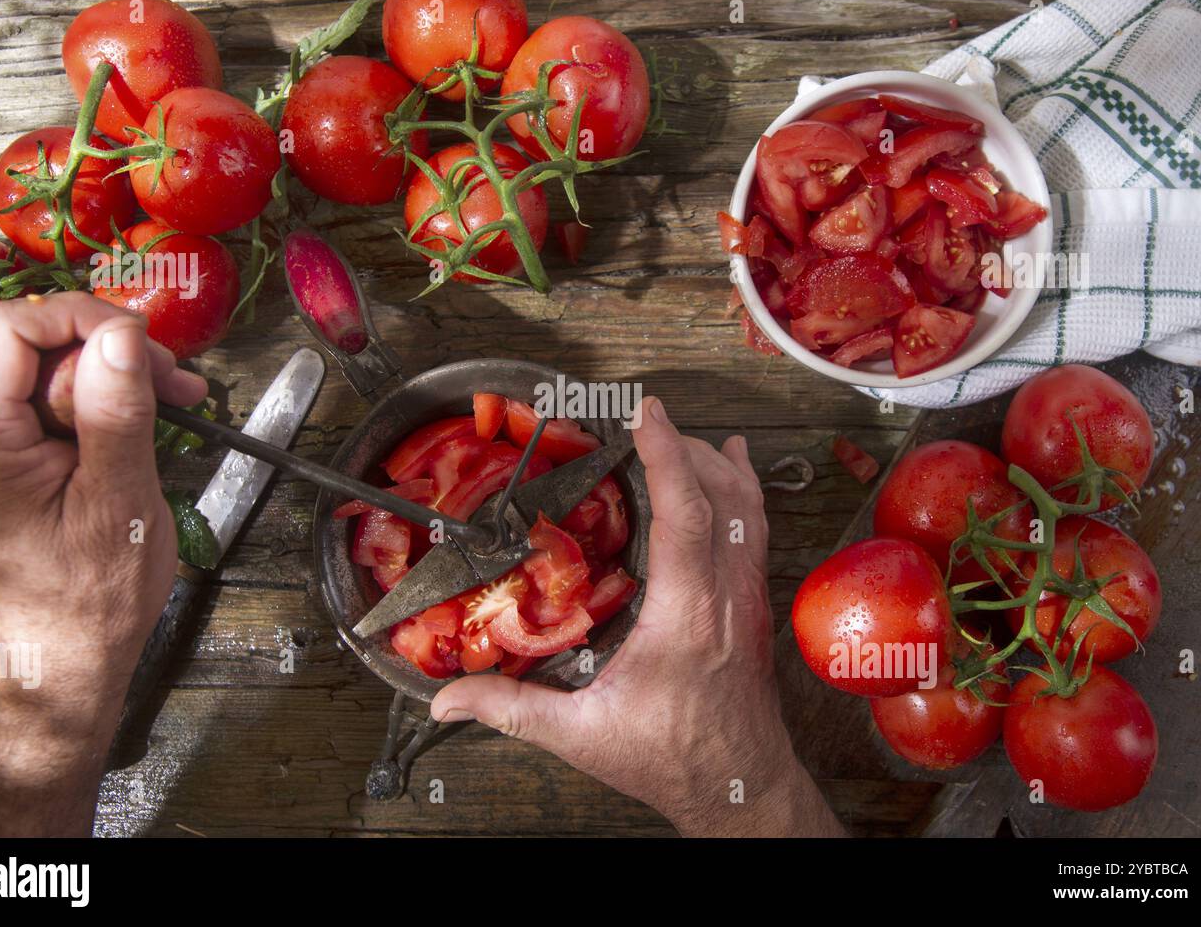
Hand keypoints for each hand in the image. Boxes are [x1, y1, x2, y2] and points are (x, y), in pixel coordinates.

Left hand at [0, 292, 205, 834]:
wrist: (74, 653)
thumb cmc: (95, 594)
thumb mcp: (119, 500)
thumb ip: (115, 412)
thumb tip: (121, 334)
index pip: (6, 330)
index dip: (76, 319)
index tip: (140, 343)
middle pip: (33, 345)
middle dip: (108, 351)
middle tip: (174, 381)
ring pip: (51, 368)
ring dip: (116, 374)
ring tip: (178, 395)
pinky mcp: (14, 456)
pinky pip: (57, 402)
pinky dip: (106, 400)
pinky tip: (155, 409)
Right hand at [431, 397, 843, 836]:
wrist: (741, 787)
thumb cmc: (673, 761)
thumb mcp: (583, 736)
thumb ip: (511, 711)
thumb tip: (446, 701)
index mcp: (688, 618)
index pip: (686, 517)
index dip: (668, 457)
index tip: (646, 413)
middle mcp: (727, 597)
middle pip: (723, 498)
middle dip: (684, 447)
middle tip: (641, 419)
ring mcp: (747, 598)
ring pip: (747, 509)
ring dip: (714, 463)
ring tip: (676, 434)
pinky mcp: (752, 604)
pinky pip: (755, 529)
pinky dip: (742, 487)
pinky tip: (734, 464)